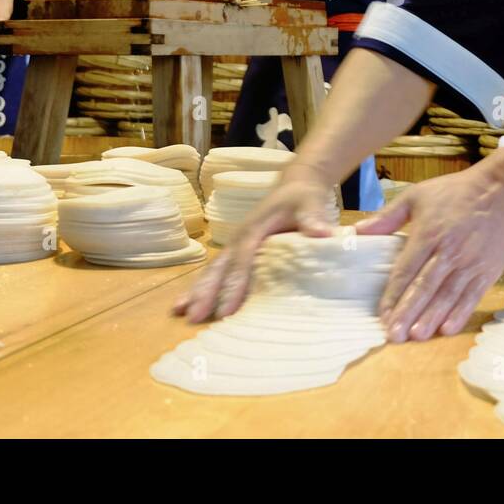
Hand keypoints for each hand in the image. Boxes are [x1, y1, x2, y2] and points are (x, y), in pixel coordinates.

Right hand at [173, 171, 336, 321]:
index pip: (242, 260)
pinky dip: (202, 287)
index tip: (226, 310)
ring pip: (213, 270)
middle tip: (193, 318)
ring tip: (181, 314)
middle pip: (219, 267)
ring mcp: (236, 246)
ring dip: (197, 291)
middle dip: (205, 292)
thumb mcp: (310, 202)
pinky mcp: (238, 252)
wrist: (296, 186)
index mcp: (254, 229)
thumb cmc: (302, 197)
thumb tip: (322, 235)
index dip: (234, 285)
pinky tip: (189, 305)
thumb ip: (313, 218)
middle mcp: (240, 239)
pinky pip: (218, 271)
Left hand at [356, 165, 503, 341]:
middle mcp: (448, 252)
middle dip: (409, 313)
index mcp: (428, 234)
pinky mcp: (487, 271)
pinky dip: (460, 314)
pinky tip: (447, 328)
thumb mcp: (417, 195)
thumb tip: (358, 231)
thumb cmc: (456, 192)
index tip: (382, 315)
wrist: (502, 191)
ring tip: (417, 336)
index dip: (393, 295)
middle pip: (425, 287)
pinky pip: (472, 297)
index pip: (406, 270)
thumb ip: (388, 217)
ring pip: (447, 296)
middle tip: (395, 335)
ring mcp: (470, 264)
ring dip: (431, 318)